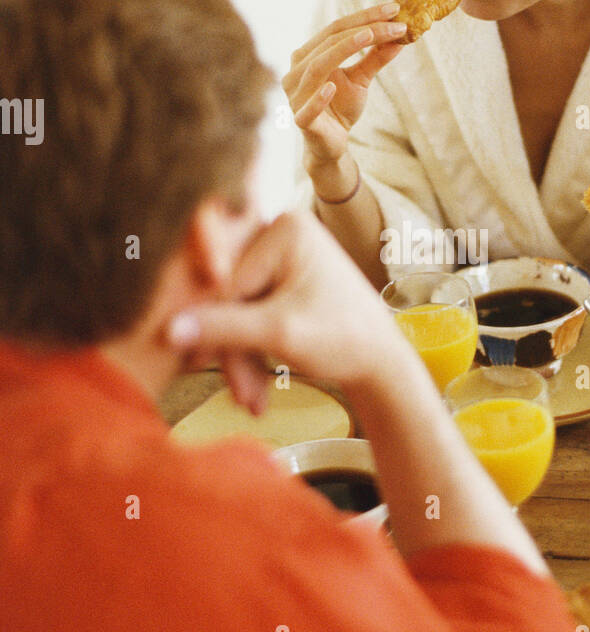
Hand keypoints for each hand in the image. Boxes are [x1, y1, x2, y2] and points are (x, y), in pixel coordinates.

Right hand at [167, 209, 407, 394]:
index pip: (226, 280)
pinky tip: (255, 389)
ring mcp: (277, 256)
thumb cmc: (344, 340)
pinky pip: (245, 315)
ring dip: (240, 359)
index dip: (212, 326)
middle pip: (227, 296)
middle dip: (231, 350)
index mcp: (284, 228)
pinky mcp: (276, 280)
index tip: (192, 363)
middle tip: (241, 397)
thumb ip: (224, 329)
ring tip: (253, 403)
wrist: (381, 364)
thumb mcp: (280, 335)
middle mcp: (277, 231)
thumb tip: (167, 331)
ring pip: (233, 311)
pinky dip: (248, 352)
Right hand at [284, 3, 407, 169]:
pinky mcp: (300, 120)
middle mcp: (296, 70)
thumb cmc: (341, 107)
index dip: (365, 16)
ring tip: (370, 37)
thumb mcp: (361, 80)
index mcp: (308, 55)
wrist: (330, 144)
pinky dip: (318, 97)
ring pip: (317, 67)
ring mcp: (295, 95)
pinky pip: (307, 108)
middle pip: (329, 41)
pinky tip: (333, 87)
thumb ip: (374, 58)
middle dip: (363, 29)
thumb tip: (399, 37)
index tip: (394, 9)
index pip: (335, 29)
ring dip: (344, 49)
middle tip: (395, 23)